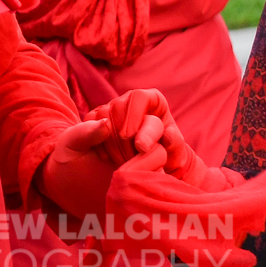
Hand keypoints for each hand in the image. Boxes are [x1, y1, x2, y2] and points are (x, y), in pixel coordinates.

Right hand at [87, 89, 207, 184]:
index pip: (138, 97)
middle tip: (130, 158)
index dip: (135, 118)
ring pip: (102, 115)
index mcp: (152, 100)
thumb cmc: (167, 158)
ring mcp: (111, 108)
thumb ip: (175, 144)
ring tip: (123, 161)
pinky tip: (107, 157)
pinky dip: (97, 141)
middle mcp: (130, 100)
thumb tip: (167, 134)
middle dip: (122, 134)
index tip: (138, 144)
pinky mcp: (96, 119)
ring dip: (111, 141)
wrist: (150, 169)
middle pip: (118, 105)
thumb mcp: (176, 154)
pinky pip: (89, 123)